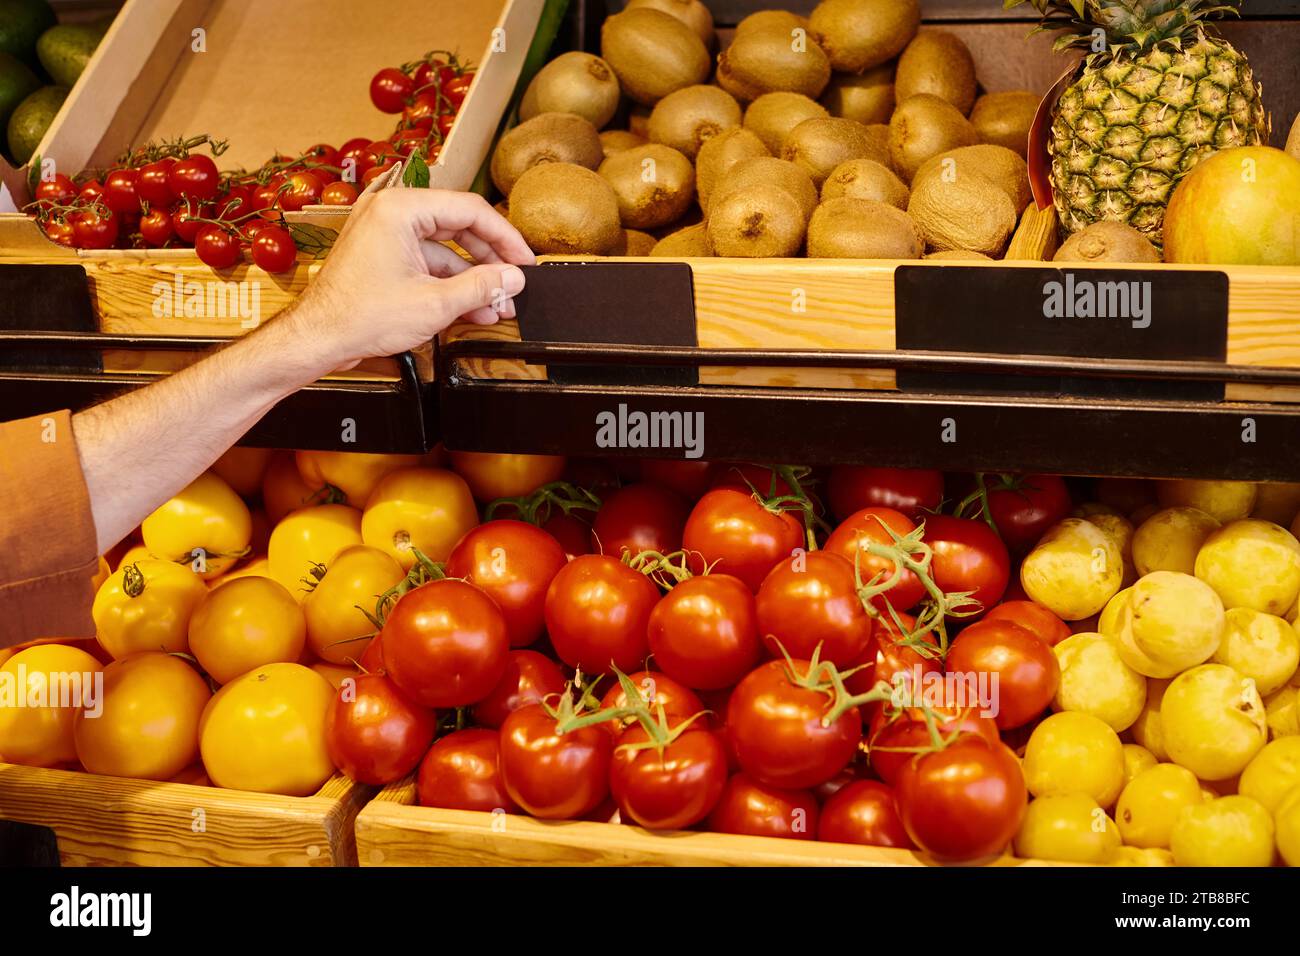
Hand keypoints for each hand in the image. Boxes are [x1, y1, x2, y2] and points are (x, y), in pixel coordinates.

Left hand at [285, 187, 535, 371]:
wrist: (318, 339)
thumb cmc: (360, 316)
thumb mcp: (435, 303)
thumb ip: (481, 286)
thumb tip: (513, 278)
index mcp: (401, 209)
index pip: (470, 210)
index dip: (505, 237)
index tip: (525, 260)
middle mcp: (391, 212)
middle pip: (458, 226)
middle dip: (490, 260)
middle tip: (515, 281)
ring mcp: (385, 232)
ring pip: (444, 248)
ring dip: (472, 277)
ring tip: (498, 304)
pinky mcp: (382, 254)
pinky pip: (426, 261)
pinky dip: (449, 283)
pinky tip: (473, 308)